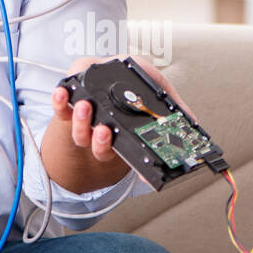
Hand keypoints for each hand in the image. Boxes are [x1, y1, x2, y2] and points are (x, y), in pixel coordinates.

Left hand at [51, 54, 194, 165]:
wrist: (94, 78)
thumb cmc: (124, 82)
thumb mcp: (154, 88)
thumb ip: (172, 104)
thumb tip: (192, 121)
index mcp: (123, 136)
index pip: (130, 157)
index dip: (139, 169)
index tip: (146, 174)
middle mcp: (103, 134)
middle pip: (100, 148)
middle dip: (101, 142)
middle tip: (104, 130)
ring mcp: (84, 122)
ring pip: (81, 133)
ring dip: (83, 122)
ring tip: (86, 106)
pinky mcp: (67, 107)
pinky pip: (61, 110)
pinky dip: (60, 102)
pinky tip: (62, 94)